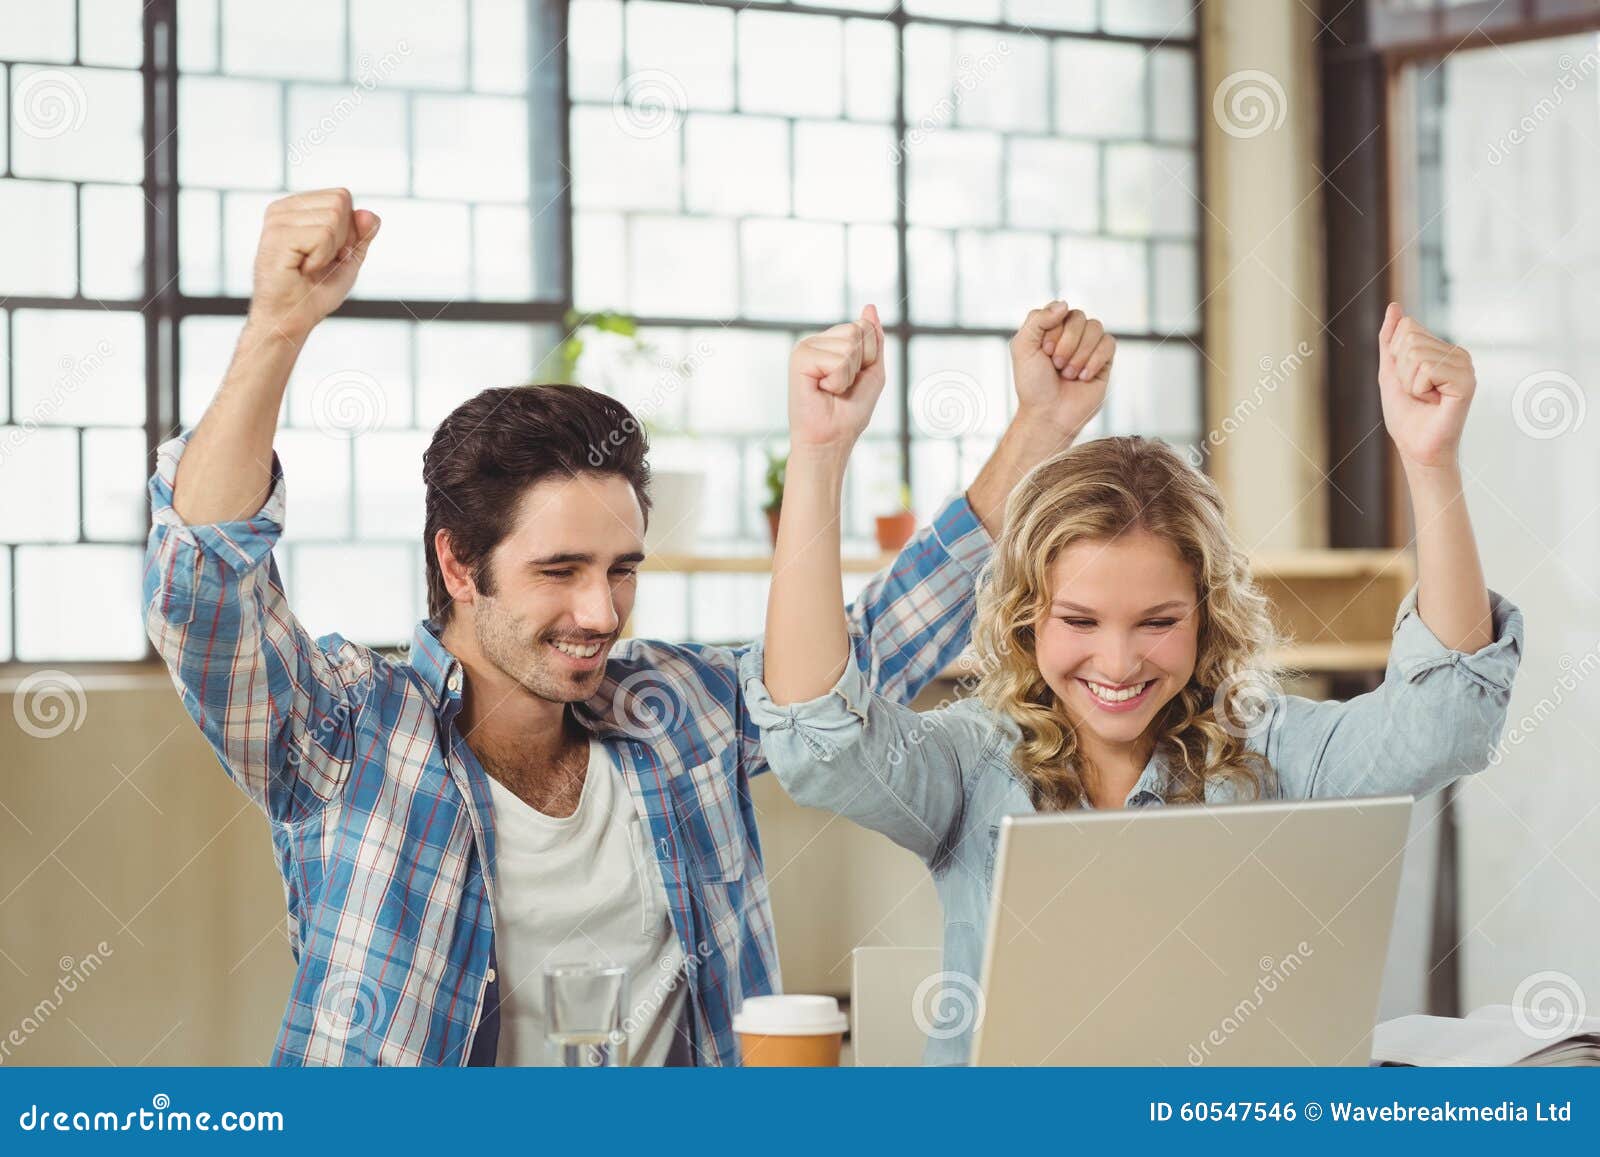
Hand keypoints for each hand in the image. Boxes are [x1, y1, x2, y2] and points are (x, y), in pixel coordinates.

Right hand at [248, 188, 380, 340]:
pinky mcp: (277, 235)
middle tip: (318, 261)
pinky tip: (302, 269)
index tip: (327, 254)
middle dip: (341, 239)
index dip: (348, 231)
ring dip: (329, 251)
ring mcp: (277, 220)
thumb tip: (370, 214)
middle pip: (340, 202)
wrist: (292, 319)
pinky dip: (321, 259)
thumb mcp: (348, 260)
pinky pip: (322, 235)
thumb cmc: (314, 292)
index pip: (342, 196)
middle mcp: (283, 208)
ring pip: (333, 218)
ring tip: (308, 266)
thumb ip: (362, 236)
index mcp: (296, 208)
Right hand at [787, 305, 887, 451]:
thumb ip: (873, 340)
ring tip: (831, 389)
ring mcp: (806, 347)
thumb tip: (869, 307)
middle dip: (860, 363)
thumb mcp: (872, 372)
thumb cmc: (849, 412)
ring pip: (849, 344)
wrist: (831, 439)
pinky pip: (838, 360)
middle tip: (841, 386)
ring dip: (848, 374)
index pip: (865, 327)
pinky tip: (822, 390)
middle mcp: (817, 341)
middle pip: (858, 331)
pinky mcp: (799, 357)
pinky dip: (838, 381)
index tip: (853, 379)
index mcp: (832, 342)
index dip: (869, 357)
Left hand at [1011, 300, 1113, 438]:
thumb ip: (1037, 320)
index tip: (1044, 352)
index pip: (1059, 310)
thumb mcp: (1023, 348)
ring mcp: (1088, 346)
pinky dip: (1094, 360)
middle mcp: (1070, 334)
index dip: (1053, 330)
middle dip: (1067, 343)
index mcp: (1050, 328)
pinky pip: (1109, 344)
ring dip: (1080, 353)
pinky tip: (1083, 377)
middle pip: (1079, 317)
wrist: (1049, 414)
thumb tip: (1064, 304)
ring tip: (1068, 374)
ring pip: (1095, 328)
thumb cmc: (1033, 384)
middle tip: (1056, 365)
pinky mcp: (1104, 360)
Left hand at [1377, 302, 1474, 469]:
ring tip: (1425, 397)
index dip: (1395, 357)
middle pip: (1409, 338)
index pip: (1406, 327)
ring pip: (1415, 353)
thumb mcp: (1390, 371)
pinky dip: (1419, 389)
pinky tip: (1433, 401)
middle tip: (1416, 392)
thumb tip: (1394, 306)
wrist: (1416, 447)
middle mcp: (1458, 353)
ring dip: (1409, 381)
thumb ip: (1389, 339)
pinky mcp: (1466, 381)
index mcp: (1442, 349)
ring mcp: (1465, 366)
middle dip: (1401, 370)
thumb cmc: (1405, 414)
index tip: (1408, 381)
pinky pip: (1427, 368)